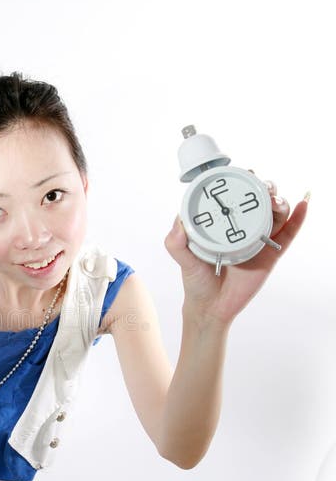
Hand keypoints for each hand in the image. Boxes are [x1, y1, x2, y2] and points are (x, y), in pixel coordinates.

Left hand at [164, 179, 308, 325]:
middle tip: (261, 186)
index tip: (242, 173)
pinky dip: (299, 217)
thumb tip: (178, 222)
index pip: (232, 195)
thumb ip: (176, 242)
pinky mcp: (271, 252)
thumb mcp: (184, 260)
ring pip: (274, 212)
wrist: (212, 307)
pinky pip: (289, 232)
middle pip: (258, 199)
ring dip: (279, 200)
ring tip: (275, 199)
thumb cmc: (197, 281)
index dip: (239, 181)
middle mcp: (241, 226)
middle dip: (263, 186)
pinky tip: (303, 204)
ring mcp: (258, 238)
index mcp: (221, 223)